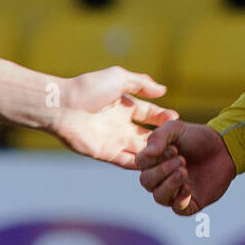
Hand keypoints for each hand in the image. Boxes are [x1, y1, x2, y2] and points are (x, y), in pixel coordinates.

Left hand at [49, 67, 178, 168]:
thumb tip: (163, 90)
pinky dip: (142, 165)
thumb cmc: (88, 88)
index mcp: (125, 105)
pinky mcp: (107, 154)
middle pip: (149, 134)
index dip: (164, 117)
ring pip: (142, 150)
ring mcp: (115, 140)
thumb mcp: (118, 78)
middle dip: (164, 139)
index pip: (150, 114)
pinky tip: (156, 166)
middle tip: (180, 143)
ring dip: (156, 154)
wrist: (63, 106)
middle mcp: (122, 124)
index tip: (178, 120)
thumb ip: (141, 83)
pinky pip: (128, 162)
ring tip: (174, 157)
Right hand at [136, 120, 234, 214]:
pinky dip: (180, 200)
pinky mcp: (190, 202)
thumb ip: (159, 137)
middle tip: (182, 160)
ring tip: (184, 172)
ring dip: (170, 185)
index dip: (154, 158)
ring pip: (159, 197)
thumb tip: (147, 154)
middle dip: (162, 171)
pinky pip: (178, 209)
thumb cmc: (197, 137)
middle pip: (147, 181)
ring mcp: (174, 191)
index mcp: (154, 160)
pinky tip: (188, 188)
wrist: (224, 147)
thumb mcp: (176, 129)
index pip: (141, 164)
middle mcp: (160, 178)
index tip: (174, 148)